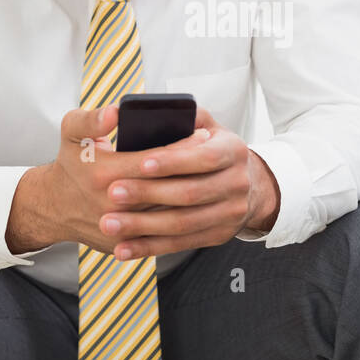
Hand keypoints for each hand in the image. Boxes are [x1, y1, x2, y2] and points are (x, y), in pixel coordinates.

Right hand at [9, 103, 192, 255]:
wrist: (55, 206)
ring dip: (191, 194)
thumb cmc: (71, 164)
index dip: (181, 147)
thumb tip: (116, 112)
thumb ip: (91, 118)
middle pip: (165, 187)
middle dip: (192, 169)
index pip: (153, 160)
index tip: (203, 135)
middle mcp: (112, 203)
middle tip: (214, 152)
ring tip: (209, 175)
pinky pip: (160, 232)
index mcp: (103, 173)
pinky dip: (180, 217)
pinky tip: (195, 202)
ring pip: (167, 212)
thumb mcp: (71, 133)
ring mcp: (119, 227)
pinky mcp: (125, 243)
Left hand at [99, 107, 280, 260]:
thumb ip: (185, 115)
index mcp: (233, 150)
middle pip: (189, 193)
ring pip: (183, 224)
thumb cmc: (213, 149)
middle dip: (148, 194)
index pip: (203, 157)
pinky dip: (149, 247)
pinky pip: (181, 244)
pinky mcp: (219, 235)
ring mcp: (231, 212)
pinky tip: (124, 248)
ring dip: (143, 227)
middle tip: (112, 193)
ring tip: (110, 224)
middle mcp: (237, 183)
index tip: (141, 163)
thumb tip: (155, 110)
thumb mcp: (208, 125)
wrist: (250, 184)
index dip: (172, 161)